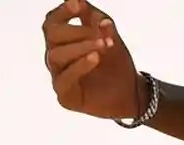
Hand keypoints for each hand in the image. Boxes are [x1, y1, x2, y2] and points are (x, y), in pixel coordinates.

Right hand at [42, 0, 145, 118]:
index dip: (63, 11)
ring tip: (102, 45)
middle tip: (100, 33)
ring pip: (56, 55)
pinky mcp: (65, 96)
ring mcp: (59, 76)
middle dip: (76, 30)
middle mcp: (56, 56)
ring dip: (81, 47)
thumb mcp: (109, 35)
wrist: (131, 93)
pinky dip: (80, 66)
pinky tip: (95, 58)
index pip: (53, 21)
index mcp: (63, 40)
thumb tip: (80, 1)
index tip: (78, 4)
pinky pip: (64, 79)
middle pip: (52, 35)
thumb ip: (95, 19)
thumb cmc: (116, 63)